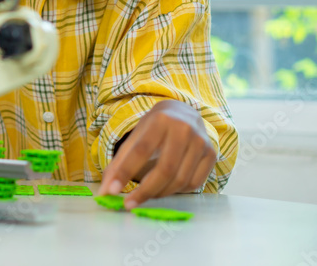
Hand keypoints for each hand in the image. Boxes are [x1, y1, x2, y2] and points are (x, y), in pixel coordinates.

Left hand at [98, 100, 216, 208]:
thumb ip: (119, 162)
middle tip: (129, 203)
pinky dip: (176, 191)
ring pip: (180, 180)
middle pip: (164, 169)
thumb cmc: (155, 126)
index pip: (141, 150)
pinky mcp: (211, 155)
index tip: (112, 191)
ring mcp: (201, 142)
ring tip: (146, 194)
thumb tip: (105, 191)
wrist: (184, 113)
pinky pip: (194, 183)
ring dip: (160, 193)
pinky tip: (165, 187)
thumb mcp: (135, 136)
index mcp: (160, 120)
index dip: (125, 172)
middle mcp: (184, 129)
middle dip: (145, 191)